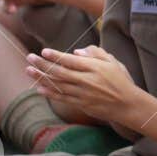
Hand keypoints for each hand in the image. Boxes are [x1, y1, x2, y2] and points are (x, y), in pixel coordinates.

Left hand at [26, 45, 141, 125]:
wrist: (128, 105)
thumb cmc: (121, 81)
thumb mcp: (113, 62)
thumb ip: (96, 53)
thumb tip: (77, 51)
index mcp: (95, 68)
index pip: (71, 60)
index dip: (56, 56)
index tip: (44, 51)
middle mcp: (87, 80)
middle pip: (60, 72)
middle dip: (42, 64)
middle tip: (30, 57)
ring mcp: (83, 93)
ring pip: (57, 85)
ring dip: (41, 77)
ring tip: (28, 70)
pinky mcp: (81, 104)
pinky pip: (62, 98)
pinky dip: (49, 93)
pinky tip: (39, 88)